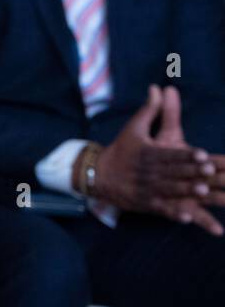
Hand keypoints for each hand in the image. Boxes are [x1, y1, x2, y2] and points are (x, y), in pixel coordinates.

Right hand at [94, 85, 221, 234]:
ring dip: (185, 192)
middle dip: (191, 172)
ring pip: (169, 190)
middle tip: (209, 171)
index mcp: (148, 153)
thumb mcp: (133, 128)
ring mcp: (147, 189)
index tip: (203, 154)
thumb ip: (150, 110)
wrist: (96, 175)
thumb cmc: (121, 150)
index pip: (170, 154)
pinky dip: (174, 214)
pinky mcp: (146, 203)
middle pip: (173, 172)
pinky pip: (161, 209)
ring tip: (202, 191)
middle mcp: (149, 172)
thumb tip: (158, 87)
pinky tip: (187, 218)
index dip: (187, 154)